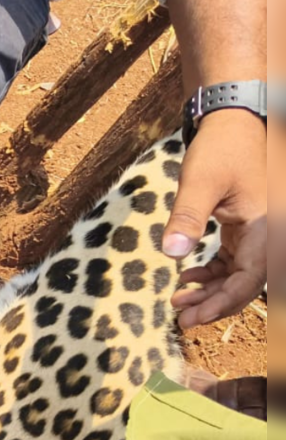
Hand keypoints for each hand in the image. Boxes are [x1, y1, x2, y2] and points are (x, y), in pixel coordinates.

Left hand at [168, 111, 266, 328]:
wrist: (233, 121)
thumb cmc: (221, 148)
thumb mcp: (199, 183)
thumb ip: (186, 218)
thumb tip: (171, 254)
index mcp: (265, 227)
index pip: (249, 279)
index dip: (222, 302)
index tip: (194, 317)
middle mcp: (267, 233)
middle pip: (245, 283)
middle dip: (214, 303)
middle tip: (181, 319)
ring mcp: (257, 231)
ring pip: (238, 274)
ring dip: (210, 291)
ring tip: (178, 302)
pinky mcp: (244, 227)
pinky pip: (233, 260)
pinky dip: (212, 273)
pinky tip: (187, 278)